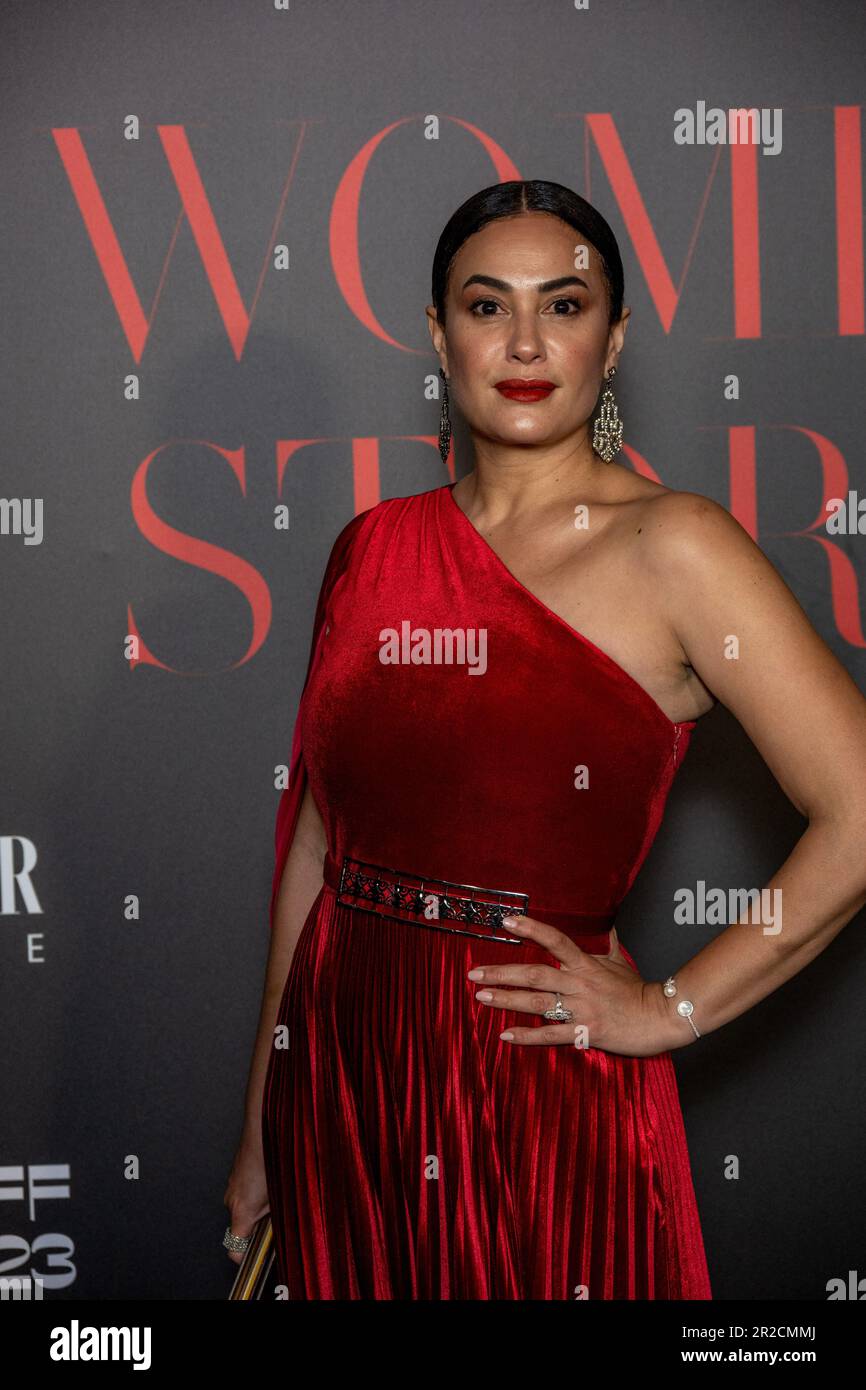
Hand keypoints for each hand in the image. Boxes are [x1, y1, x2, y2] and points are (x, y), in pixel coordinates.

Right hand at [223, 1134, 270, 1265]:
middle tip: (276, 1213)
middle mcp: (231, 1200)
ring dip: (258, 1206)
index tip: (257, 1256)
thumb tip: (282, 1229)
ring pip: (244, 1208)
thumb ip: (277, 1218)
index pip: (234, 1248)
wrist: (263, 1129)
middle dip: (258, 1225)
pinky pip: (243, 1193)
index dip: (245, 1256)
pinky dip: (254, 1193)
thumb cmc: (273, 1158)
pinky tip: (269, 1178)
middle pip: (241, 1227)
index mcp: (241, 1210)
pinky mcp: (235, 1176)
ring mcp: (231, 1186)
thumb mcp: (281, 1194)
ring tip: (275, 1190)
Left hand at [467, 914, 674, 1057]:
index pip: (555, 940)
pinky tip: (505, 1035)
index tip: (506, 922)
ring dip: (507, 999)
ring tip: (481, 997)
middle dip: (502, 972)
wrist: (662, 1018)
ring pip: (537, 1002)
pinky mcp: (586, 1032)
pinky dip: (526, 1035)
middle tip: (474, 973)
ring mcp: (582, 1008)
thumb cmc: (640, 991)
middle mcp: (580, 983)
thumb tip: (608, 927)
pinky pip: (550, 1035)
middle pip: (535, 974)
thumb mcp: (621, 962)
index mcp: (586, 964)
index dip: (530, 929)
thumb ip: (608, 945)